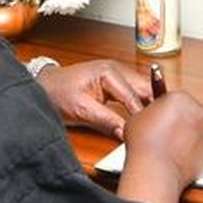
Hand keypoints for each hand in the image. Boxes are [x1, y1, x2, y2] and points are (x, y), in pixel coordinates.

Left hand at [34, 58, 158, 139]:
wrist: (44, 87)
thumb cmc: (57, 93)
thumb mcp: (80, 109)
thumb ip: (105, 120)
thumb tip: (125, 132)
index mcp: (108, 71)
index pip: (133, 95)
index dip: (141, 115)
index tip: (148, 130)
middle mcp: (116, 69)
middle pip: (144, 89)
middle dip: (152, 107)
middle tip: (159, 128)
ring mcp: (117, 74)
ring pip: (142, 90)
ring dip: (149, 106)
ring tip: (155, 125)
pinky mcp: (115, 83)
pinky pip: (134, 93)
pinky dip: (141, 104)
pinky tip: (145, 119)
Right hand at [115, 92, 202, 202]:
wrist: (156, 169)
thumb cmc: (145, 144)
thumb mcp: (138, 117)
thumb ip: (150, 112)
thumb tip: (152, 116)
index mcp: (181, 98)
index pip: (175, 99)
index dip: (165, 110)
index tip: (160, 118)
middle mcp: (199, 111)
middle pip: (189, 112)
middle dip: (180, 121)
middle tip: (165, 134)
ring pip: (197, 129)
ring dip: (188, 135)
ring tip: (170, 147)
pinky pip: (202, 146)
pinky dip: (194, 150)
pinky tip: (178, 156)